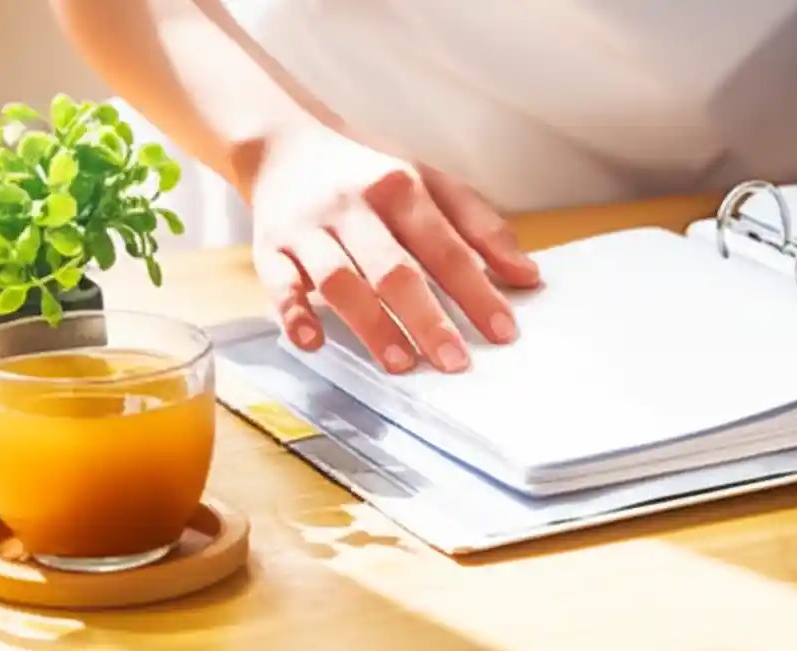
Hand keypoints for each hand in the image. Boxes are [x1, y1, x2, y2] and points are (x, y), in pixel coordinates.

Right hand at [249, 124, 541, 372]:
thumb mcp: (429, 181)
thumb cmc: (366, 171)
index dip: (476, 291)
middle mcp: (354, 205)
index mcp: (401, 186)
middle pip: (393, 268)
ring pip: (339, 280)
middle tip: (454, 361)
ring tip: (400, 363)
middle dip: (426, 317)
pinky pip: (279, 284)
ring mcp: (309, 227)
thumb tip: (527, 275)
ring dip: (370, 324)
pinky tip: (313, 343)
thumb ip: (479, 226)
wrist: (284, 142)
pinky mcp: (269, 246)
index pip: (446, 247)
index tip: (503, 331)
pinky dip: (293, 314)